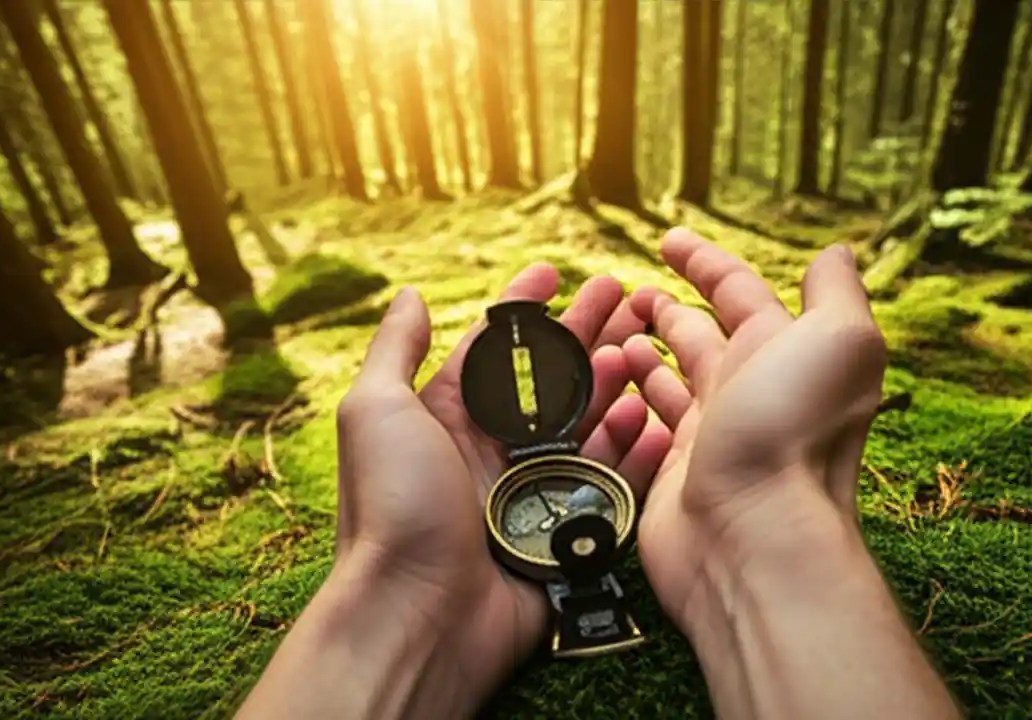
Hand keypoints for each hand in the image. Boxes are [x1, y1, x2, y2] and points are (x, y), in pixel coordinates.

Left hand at [239, 265, 670, 718]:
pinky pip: (608, 483)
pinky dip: (634, 452)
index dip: (524, 308)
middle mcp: (491, 451)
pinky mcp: (564, 532)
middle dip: (586, 335)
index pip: (494, 350)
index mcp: (448, 419)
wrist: (418, 615)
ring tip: (642, 354)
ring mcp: (530, 492)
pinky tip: (655, 419)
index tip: (556, 271)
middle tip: (627, 298)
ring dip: (615, 387)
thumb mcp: (376, 414)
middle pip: (551, 380)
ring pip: (586, 426)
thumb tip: (410, 295)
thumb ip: (396, 351)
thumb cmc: (393, 508)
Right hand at [624, 228, 886, 622]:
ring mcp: (710, 439)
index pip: (738, 293)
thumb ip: (836, 293)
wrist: (756, 538)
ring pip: (670, 382)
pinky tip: (607, 388)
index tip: (667, 239)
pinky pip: (646, 429)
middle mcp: (749, 394)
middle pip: (700, 337)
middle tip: (626, 293)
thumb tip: (836, 253)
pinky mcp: (673, 478)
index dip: (704, 262)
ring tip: (610, 335)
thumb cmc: (792, 433)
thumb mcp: (839, 342)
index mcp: (783, 354)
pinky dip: (628, 403)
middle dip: (666, 310)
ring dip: (642, 353)